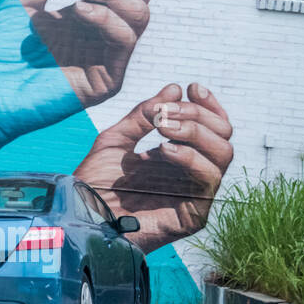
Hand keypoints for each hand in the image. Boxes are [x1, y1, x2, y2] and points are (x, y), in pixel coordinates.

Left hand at [74, 83, 233, 252]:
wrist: (80, 215)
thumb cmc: (94, 183)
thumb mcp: (115, 140)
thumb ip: (143, 115)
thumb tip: (174, 88)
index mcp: (177, 158)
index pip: (212, 129)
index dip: (208, 106)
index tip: (192, 88)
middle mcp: (191, 175)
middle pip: (223, 137)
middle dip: (198, 115)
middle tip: (165, 113)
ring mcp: (195, 195)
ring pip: (223, 155)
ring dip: (196, 132)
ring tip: (163, 127)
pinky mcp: (194, 215)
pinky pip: (209, 180)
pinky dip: (191, 158)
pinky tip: (165, 150)